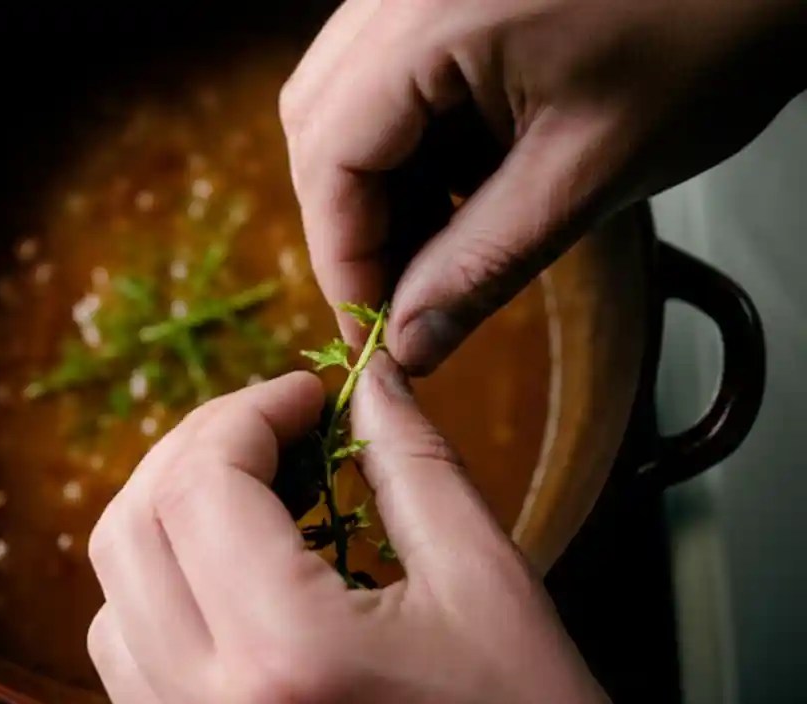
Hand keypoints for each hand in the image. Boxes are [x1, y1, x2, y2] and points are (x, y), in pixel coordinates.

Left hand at [85, 368, 617, 703]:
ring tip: (253, 489)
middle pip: (134, 527)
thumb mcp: (489, 587)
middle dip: (199, 449)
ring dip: (169, 514)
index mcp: (287, 656)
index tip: (304, 393)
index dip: (247, 413)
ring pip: (115, 589)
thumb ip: (413, 464)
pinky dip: (160, 586)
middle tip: (275, 425)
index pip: (202, 484)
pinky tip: (231, 570)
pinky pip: (127, 655)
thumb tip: (367, 379)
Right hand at [281, 0, 805, 372]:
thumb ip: (484, 263)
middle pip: (320, 125)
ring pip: (346, 102)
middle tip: (400, 299)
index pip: (331, 156)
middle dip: (352, 224)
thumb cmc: (713, 28)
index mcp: (430, 18)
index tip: (373, 331)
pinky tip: (459, 185)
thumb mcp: (592, 169)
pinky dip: (411, 144)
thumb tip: (410, 341)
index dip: (342, 257)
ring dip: (379, 188)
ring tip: (440, 248)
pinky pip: (390, 77)